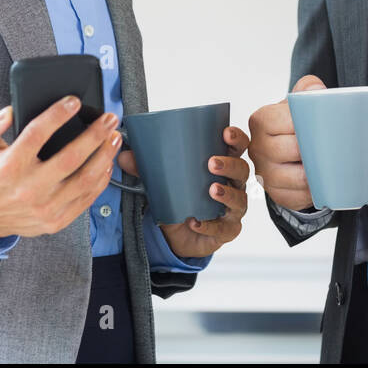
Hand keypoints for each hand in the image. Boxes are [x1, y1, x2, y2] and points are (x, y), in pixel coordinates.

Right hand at [0, 100, 122, 238]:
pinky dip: (101, 180)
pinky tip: (107, 163)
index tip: (74, 102)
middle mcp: (29, 188)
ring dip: (105, 156)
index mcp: (10, 167)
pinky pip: (87, 199)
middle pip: (70, 158)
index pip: (36, 135)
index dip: (57, 115)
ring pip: (85, 180)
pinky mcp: (57, 220)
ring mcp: (45, 207)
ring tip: (114, 138)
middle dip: (95, 135)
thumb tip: (8, 111)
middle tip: (109, 119)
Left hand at [117, 126, 249, 259]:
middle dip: (229, 164)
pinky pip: (224, 228)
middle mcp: (233, 185)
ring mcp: (233, 209)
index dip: (236, 138)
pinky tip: (195, 221)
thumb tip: (125, 156)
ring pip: (239, 199)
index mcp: (222, 166)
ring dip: (226, 193)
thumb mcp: (162, 181)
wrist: (179, 235)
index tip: (225, 132)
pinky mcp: (227, 230)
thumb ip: (145, 169)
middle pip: (242, 170)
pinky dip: (209, 225)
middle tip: (211, 162)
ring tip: (211, 190)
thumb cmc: (180, 198)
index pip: (237, 147)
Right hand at [247, 74, 324, 211]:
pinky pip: (299, 196)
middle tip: (332, 144)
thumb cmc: (294, 124)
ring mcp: (264, 173)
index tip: (320, 123)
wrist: (289, 149)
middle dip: (315, 148)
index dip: (305, 122)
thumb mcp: (298, 102)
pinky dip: (314, 190)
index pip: (282, 120)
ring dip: (318, 172)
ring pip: (298, 176)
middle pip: (292, 149)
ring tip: (330, 163)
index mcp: (260, 121)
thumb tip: (315, 90)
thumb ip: (307, 89)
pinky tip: (323, 181)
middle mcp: (257, 148)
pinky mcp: (276, 193)